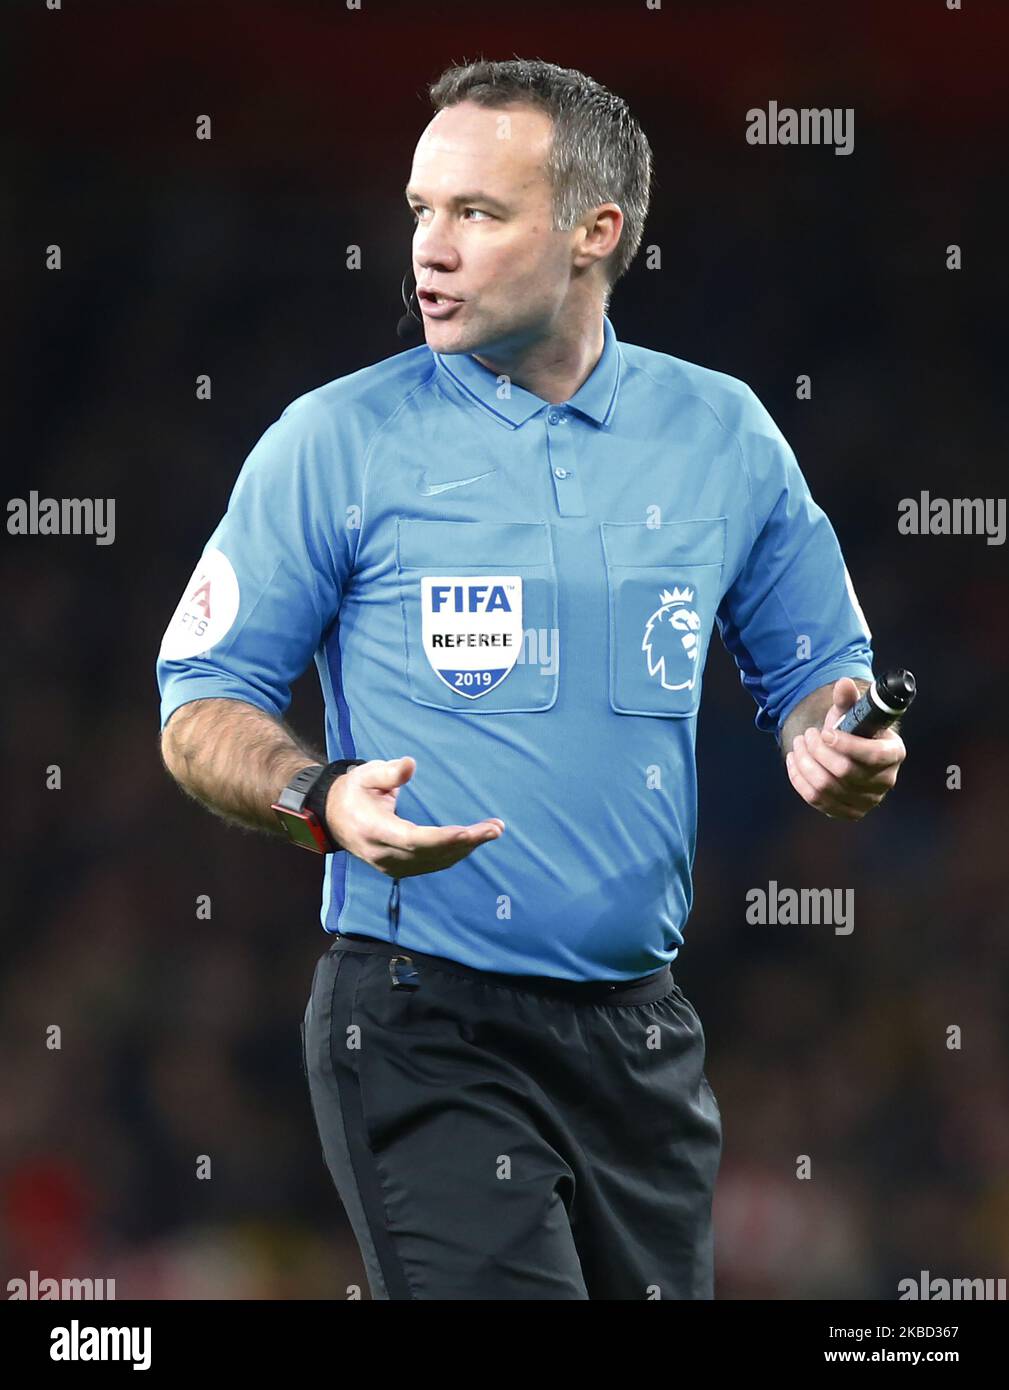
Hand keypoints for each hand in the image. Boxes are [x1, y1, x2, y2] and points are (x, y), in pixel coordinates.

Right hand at [325, 756, 504, 875]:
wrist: (334, 818)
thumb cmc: (355, 791)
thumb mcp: (365, 774)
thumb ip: (388, 772)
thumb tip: (411, 763)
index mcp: (373, 829)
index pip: (412, 839)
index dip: (441, 838)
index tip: (467, 831)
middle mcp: (383, 854)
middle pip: (430, 853)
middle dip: (465, 842)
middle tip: (495, 828)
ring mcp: (392, 865)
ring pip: (435, 861)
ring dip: (466, 848)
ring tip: (493, 831)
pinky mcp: (400, 868)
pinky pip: (432, 864)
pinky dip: (455, 853)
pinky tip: (474, 840)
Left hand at [785, 677, 905, 820]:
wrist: (851, 753)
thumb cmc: (854, 730)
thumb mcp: (852, 712)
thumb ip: (848, 699)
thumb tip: (843, 684)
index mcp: (894, 753)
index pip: (873, 756)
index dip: (845, 744)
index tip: (824, 732)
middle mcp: (885, 781)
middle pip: (844, 772)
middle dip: (818, 751)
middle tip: (806, 735)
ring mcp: (867, 801)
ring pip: (826, 787)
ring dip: (804, 764)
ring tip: (797, 745)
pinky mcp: (848, 812)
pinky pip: (817, 800)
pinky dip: (800, 780)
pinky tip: (793, 761)